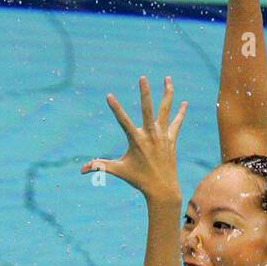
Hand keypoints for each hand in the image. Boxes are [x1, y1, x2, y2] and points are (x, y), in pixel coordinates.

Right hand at [82, 76, 185, 201]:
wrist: (162, 188)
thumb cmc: (138, 179)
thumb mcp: (118, 171)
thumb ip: (100, 166)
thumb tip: (81, 170)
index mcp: (136, 140)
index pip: (122, 120)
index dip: (115, 108)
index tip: (109, 95)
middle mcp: (150, 135)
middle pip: (148, 109)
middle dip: (145, 93)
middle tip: (143, 77)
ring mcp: (162, 135)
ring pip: (166, 110)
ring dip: (167, 93)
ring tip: (168, 78)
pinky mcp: (171, 139)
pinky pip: (177, 122)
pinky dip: (180, 112)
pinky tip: (184, 102)